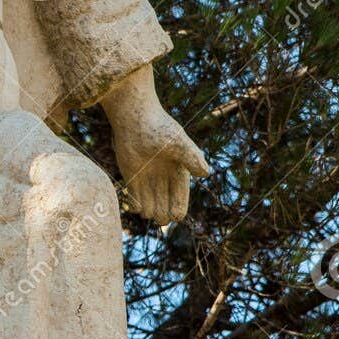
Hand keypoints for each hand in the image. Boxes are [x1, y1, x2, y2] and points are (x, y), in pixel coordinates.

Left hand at [102, 66, 208, 226]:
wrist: (134, 119)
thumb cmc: (159, 129)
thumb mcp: (178, 143)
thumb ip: (191, 158)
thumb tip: (205, 173)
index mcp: (179, 170)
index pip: (181, 194)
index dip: (179, 206)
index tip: (178, 216)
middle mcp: (164, 176)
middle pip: (166, 201)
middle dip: (165, 212)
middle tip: (163, 219)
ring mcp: (148, 177)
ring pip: (152, 201)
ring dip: (152, 210)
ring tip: (152, 215)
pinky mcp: (132, 176)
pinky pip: (136, 196)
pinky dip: (138, 204)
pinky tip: (139, 209)